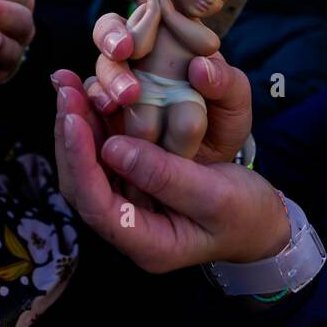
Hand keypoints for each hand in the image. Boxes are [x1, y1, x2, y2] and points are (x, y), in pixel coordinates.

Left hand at [52, 80, 289, 272]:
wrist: (262, 222)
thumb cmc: (246, 214)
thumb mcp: (217, 197)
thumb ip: (166, 176)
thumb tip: (112, 148)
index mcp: (147, 243)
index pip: (96, 205)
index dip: (80, 160)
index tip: (73, 117)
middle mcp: (128, 227)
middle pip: (81, 185)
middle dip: (69, 136)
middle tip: (65, 89)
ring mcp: (128, 205)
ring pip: (87, 166)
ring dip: (76, 124)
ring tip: (67, 83)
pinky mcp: (133, 183)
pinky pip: (104, 154)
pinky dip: (95, 123)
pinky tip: (90, 92)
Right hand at [66, 24, 250, 163]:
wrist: (206, 170)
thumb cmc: (221, 124)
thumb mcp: (236, 105)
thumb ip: (227, 84)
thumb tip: (201, 67)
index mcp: (176, 36)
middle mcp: (142, 51)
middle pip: (114, 27)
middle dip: (115, 33)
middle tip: (126, 48)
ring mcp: (120, 78)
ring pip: (102, 62)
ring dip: (111, 74)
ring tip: (130, 95)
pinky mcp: (105, 108)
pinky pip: (90, 97)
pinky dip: (93, 99)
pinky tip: (104, 107)